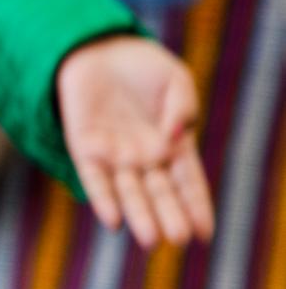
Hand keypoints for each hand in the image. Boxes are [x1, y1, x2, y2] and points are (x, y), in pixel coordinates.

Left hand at [55, 34, 211, 248]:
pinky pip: (93, 178)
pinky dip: (102, 198)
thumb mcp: (177, 82)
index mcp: (171, 145)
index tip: (205, 233)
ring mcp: (114, 154)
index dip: (196, 207)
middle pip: (159, 193)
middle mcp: (143, 157)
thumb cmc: (143, 67)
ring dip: (139, 215)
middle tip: (179, 240)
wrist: (98, 48)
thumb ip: (183, 109)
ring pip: (128, 192)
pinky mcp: (84, 147)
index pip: (187, 183)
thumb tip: (173, 139)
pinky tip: (112, 220)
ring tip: (152, 239)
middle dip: (169, 216)